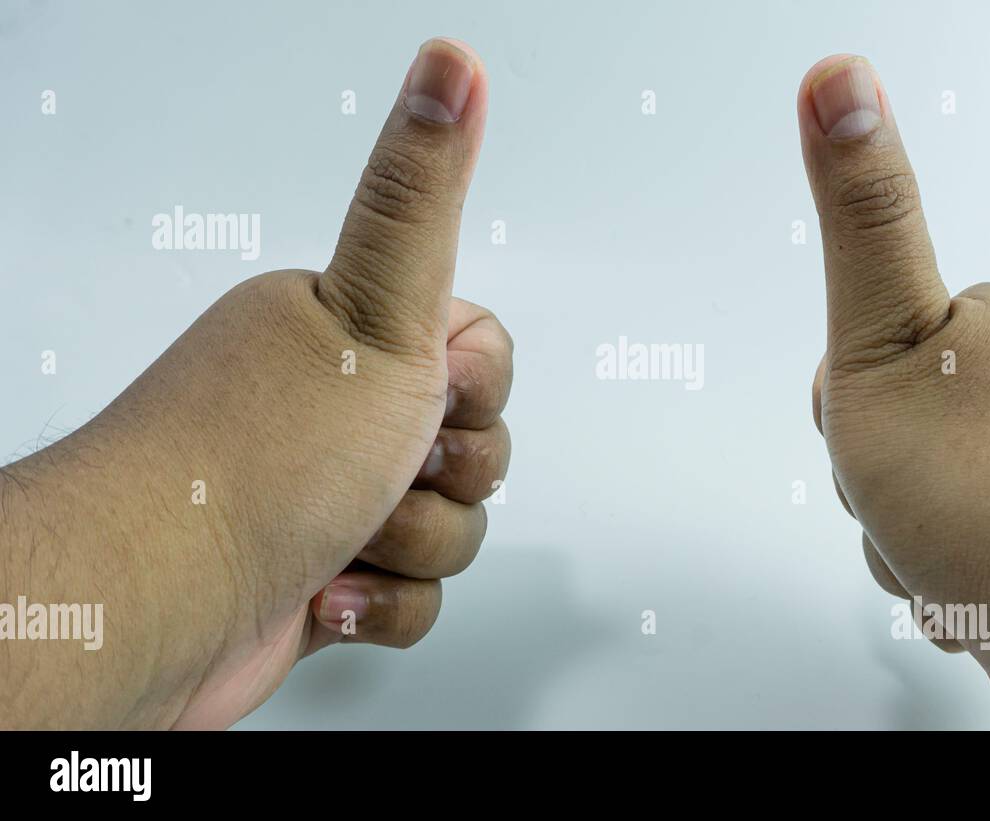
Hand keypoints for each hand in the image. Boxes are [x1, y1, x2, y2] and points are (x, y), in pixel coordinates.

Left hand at [1, 37, 510, 728]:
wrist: (161, 607)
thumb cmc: (256, 463)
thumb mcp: (376, 312)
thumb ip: (421, 193)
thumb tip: (449, 64)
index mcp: (348, 330)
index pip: (484, 353)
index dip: (477, 388)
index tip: (429, 393)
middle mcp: (335, 407)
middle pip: (476, 446)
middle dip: (448, 480)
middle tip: (383, 468)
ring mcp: (327, 494)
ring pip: (451, 525)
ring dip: (415, 545)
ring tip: (345, 533)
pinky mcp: (323, 573)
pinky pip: (414, 593)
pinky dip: (386, 602)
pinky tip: (332, 587)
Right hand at [799, 55, 989, 728]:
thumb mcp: (885, 345)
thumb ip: (858, 218)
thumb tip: (838, 76)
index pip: (858, 355)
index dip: (845, 411)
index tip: (887, 431)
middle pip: (880, 437)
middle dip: (876, 490)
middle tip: (920, 504)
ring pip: (908, 506)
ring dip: (905, 549)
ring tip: (959, 560)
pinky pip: (950, 558)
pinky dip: (944, 584)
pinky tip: (977, 596)